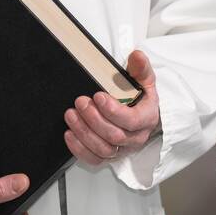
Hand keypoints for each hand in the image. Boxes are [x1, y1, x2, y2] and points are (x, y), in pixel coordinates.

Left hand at [63, 49, 160, 165]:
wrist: (142, 114)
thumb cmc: (141, 97)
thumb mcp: (144, 80)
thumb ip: (140, 68)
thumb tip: (137, 56)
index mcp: (146, 118)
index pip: (131, 121)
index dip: (113, 111)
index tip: (98, 96)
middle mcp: (135, 137)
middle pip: (114, 136)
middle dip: (94, 119)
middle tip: (80, 102)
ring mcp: (122, 149)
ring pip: (103, 149)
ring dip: (83, 132)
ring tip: (71, 115)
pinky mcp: (109, 155)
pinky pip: (94, 159)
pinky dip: (79, 149)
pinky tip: (69, 133)